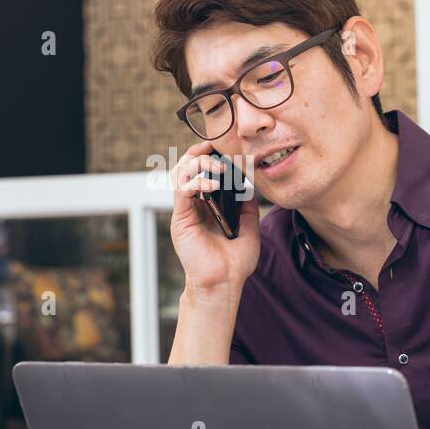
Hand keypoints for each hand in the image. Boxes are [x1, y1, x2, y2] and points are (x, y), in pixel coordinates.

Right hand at [169, 140, 260, 298]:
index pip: (202, 173)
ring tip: (217, 165)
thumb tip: (248, 185)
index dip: (210, 157)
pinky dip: (196, 183)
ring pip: (180, 174)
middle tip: (214, 146)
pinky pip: (182, 192)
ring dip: (198, 164)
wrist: (224, 283)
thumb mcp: (248, 227)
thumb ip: (246, 206)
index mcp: (206, 206)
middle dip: (199, 153)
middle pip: (187, 168)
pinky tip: (211, 185)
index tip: (225, 148)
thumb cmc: (235, 261)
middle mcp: (193, 206)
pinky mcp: (181, 219)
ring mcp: (185, 212)